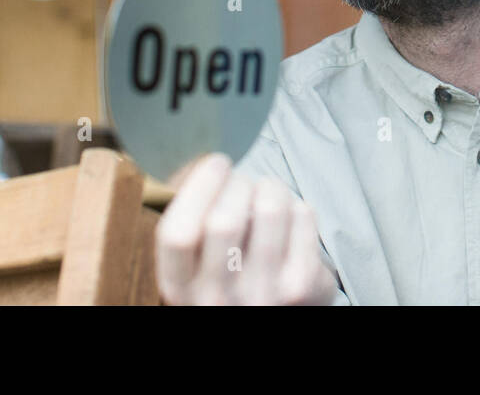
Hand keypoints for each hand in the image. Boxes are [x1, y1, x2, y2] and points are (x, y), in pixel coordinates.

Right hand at [154, 152, 338, 304]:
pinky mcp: (301, 285)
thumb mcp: (195, 261)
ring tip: (268, 192)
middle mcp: (217, 299)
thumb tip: (204, 162)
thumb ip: (191, 217)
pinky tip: (290, 218)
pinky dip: (297, 205)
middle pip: (224, 220)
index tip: (216, 164)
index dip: (199, 186)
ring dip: (270, 187)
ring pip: (269, 209)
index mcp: (180, 287)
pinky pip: (302, 217)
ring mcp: (262, 294)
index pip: (177, 235)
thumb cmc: (232, 276)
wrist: (275, 317)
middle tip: (243, 181)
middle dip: (238, 182)